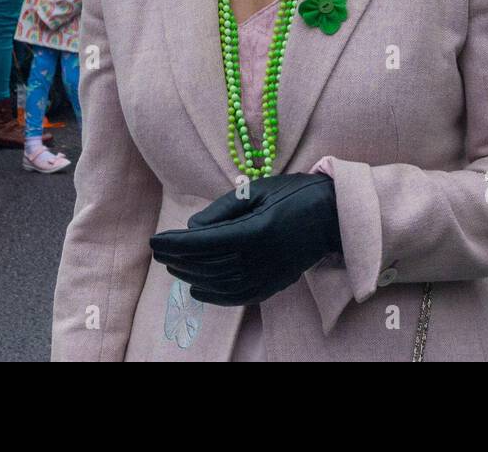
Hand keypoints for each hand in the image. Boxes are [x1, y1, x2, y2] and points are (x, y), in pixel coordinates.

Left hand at [149, 173, 341, 306]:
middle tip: (159, 252)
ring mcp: (267, 274)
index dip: (175, 244)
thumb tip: (192, 228)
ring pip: (218, 283)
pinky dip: (214, 296)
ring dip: (192, 276)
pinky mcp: (274, 284)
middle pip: (207, 264)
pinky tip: (199, 289)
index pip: (203, 242)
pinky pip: (238, 296)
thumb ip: (222, 210)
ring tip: (174, 267)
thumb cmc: (294, 194)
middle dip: (178, 259)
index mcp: (254, 230)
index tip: (155, 241)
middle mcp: (259, 257)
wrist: (332, 215)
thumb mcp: (257, 190)